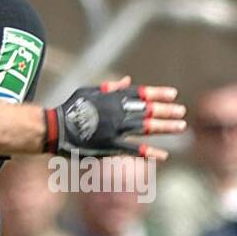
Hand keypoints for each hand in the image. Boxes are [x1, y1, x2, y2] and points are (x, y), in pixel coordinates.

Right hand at [45, 77, 184, 159]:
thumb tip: (127, 80)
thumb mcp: (89, 91)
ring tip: (181, 127)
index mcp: (114, 98)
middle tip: (182, 112)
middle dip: (167, 111)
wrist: (55, 128)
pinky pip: (133, 150)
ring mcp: (115, 130)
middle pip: (148, 110)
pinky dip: (149, 152)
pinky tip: (163, 155)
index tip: (173, 94)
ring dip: (165, 127)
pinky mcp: (110, 146)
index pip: (142, 94)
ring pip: (146, 128)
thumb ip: (110, 87)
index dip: (159, 94)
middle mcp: (118, 112)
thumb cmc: (69, 108)